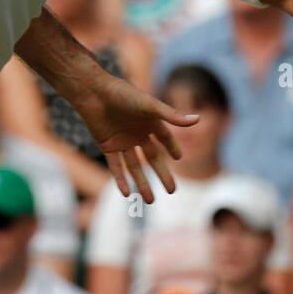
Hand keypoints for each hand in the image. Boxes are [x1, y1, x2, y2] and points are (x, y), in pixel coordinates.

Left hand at [75, 73, 192, 202]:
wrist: (94, 93)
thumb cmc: (123, 94)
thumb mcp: (150, 106)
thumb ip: (172, 116)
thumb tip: (198, 119)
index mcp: (149, 121)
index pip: (164, 138)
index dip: (172, 148)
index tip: (179, 159)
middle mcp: (137, 132)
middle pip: (152, 157)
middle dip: (162, 174)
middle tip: (172, 191)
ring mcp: (122, 140)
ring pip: (134, 166)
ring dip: (142, 183)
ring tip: (150, 200)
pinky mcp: (107, 145)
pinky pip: (115, 166)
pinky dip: (121, 179)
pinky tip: (127, 193)